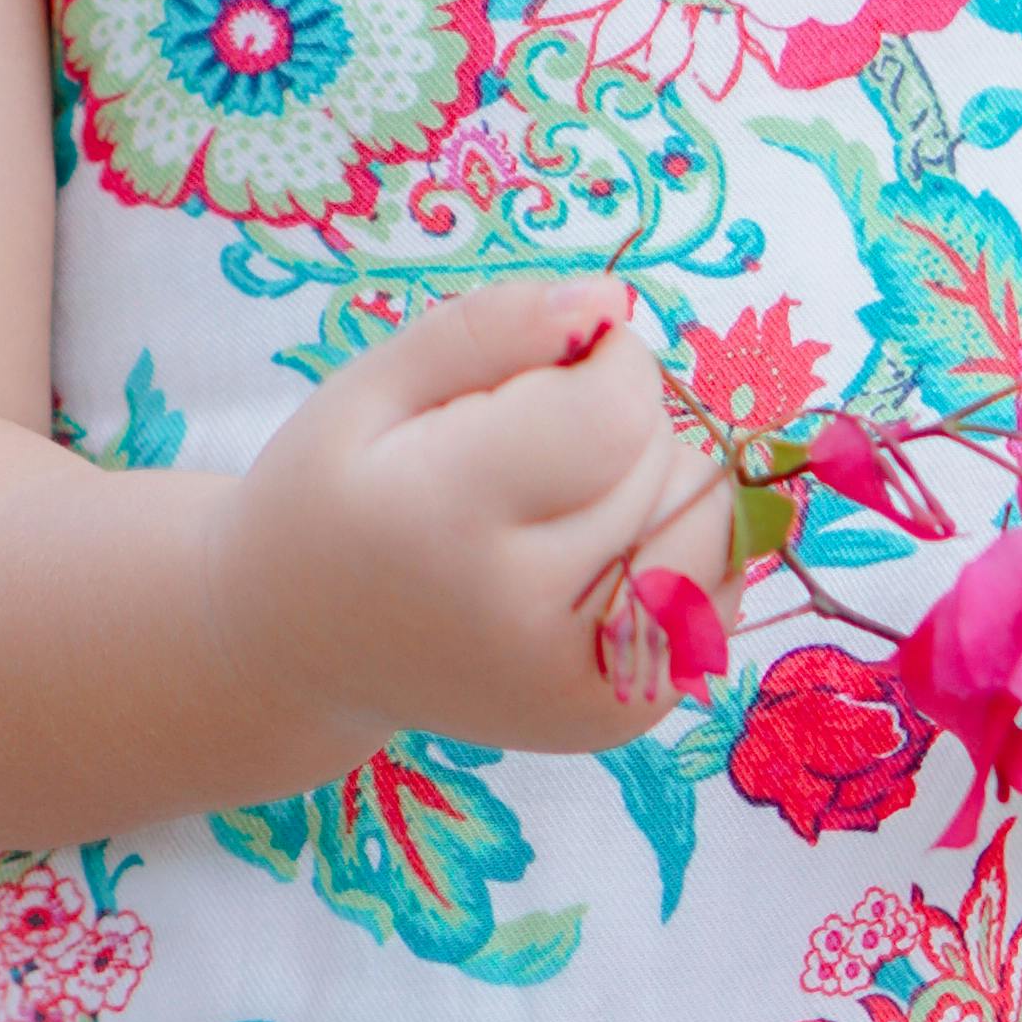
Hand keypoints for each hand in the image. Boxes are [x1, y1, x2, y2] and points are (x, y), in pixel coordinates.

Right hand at [209, 274, 733, 779]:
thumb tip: (612, 304)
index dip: (607, 360)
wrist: (303, 650)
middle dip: (618, 423)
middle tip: (524, 453)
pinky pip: (718, 590)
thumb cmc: (336, 496)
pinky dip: (676, 551)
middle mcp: (522, 622)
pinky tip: (594, 556)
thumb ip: (490, 330)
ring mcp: (579, 684)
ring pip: (710, 525)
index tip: (555, 362)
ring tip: (558, 505)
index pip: (617, 413)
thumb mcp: (373, 387)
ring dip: (655, 487)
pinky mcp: (621, 716)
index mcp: (443, 523)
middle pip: (662, 462)